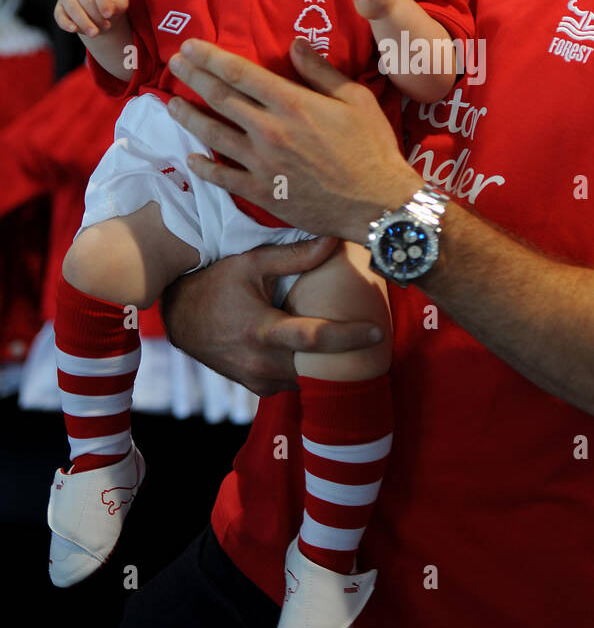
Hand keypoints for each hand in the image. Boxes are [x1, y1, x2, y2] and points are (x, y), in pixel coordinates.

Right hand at [55, 0, 128, 37]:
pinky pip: (60, 16)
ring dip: (84, 22)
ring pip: (72, 8)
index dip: (103, 1)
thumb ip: (118, 4)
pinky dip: (66, 23)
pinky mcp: (60, 9)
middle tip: (107, 27)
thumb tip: (109, 10)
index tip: (108, 15)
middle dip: (96, 16)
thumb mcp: (120, 3)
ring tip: (95, 33)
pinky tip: (73, 29)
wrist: (100, 11)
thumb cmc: (112, 4)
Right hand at [160, 238, 385, 395]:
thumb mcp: (251, 264)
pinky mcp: (256, 388)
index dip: (350, 337)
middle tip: (378, 346)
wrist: (180, 318)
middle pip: (318, 368)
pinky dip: (308, 370)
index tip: (378, 333)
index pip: (315, 339)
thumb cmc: (214, 285)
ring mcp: (258, 381)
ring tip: (355, 349)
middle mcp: (261, 363)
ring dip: (328, 367)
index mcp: (262, 331)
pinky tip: (322, 355)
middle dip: (349, 360)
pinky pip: (293, 383)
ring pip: (308, 380)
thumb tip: (333, 239)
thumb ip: (294, 256)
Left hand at [166, 36, 418, 240]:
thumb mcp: (355, 99)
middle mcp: (269, 130)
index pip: (239, 73)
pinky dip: (203, 167)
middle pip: (220, 98)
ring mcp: (262, 164)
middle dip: (193, 77)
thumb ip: (321, 72)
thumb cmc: (372, 148)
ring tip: (171, 104)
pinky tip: (191, 158)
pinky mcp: (262, 193)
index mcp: (292, 103)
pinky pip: (223, 178)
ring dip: (188, 117)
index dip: (210, 57)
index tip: (189, 46)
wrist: (378, 203)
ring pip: (213, 135)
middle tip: (175, 64)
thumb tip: (294, 44)